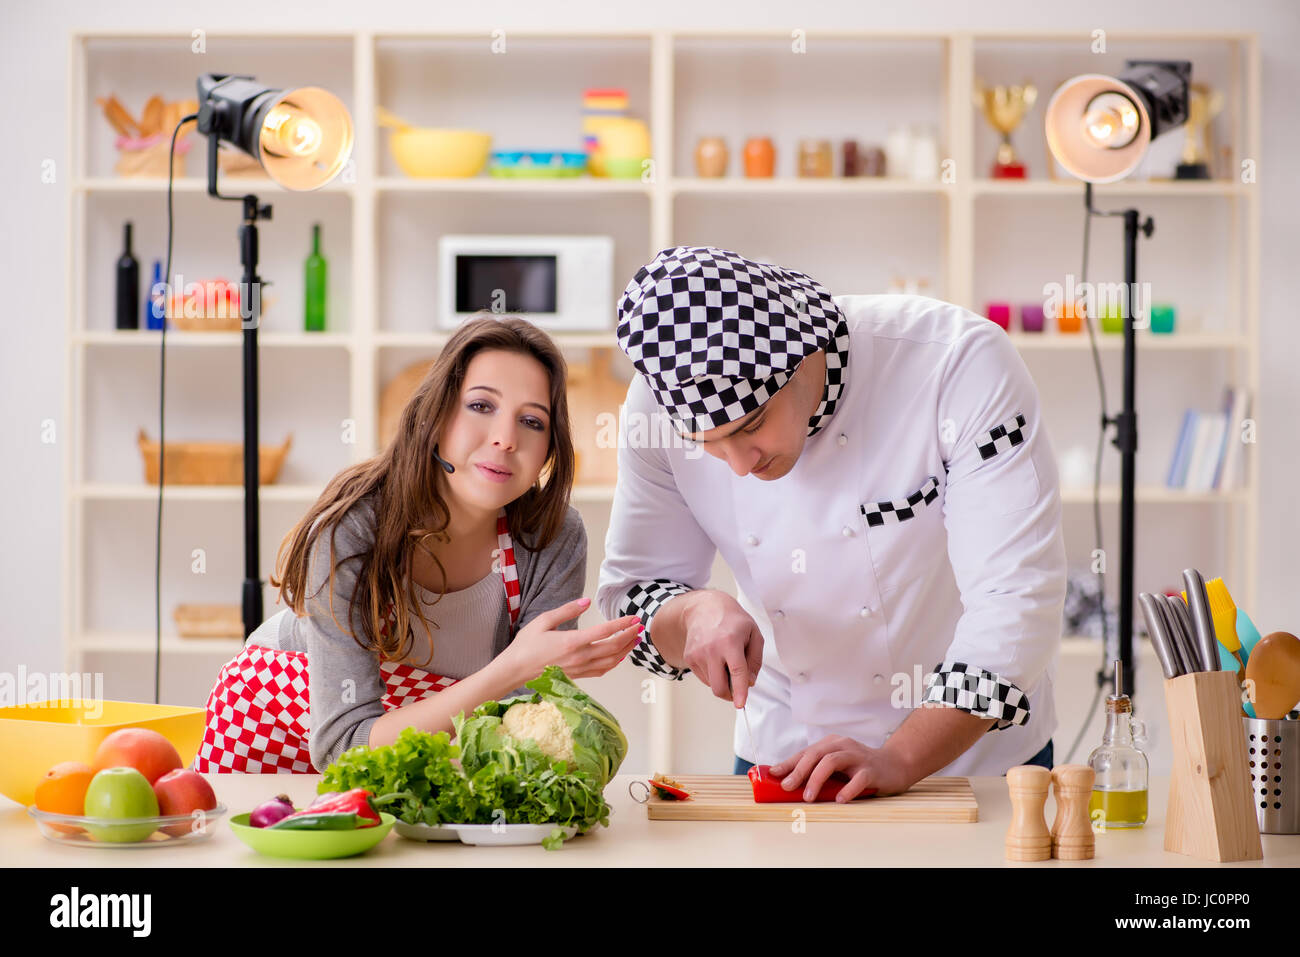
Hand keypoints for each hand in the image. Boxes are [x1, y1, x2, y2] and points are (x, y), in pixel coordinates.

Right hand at [498, 598, 641, 684]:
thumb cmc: (526, 645)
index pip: (605, 631)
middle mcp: (579, 657)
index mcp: (572, 642)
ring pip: (611, 661)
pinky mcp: (577, 675)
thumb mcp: (543, 621)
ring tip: (635, 640)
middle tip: (639, 626)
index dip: (622, 623)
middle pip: (613, 647)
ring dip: (626, 650)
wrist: (515, 670)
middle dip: (629, 636)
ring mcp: (579, 668)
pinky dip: (614, 663)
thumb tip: (586, 601)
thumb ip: (567, 610)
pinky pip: (601, 670)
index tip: (633, 617)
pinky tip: (619, 656)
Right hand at [680, 590, 763, 707]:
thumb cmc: (732, 621)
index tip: (740, 704)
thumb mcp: (754, 633)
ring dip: (722, 680)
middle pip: (719, 686)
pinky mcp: (689, 658)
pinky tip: (716, 659)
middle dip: (730, 694)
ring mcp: (698, 654)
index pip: (737, 672)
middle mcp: (711, 649)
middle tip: (737, 687)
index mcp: (730, 642)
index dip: (740, 690)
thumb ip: (755, 660)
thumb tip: (750, 682)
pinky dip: (713, 674)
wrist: (704, 608)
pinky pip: (704, 678)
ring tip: (725, 660)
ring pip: (712, 684)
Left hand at [769, 734, 912, 800]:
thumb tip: (790, 785)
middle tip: (787, 787)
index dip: (788, 763)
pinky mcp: (872, 770)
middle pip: (816, 754)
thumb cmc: (860, 768)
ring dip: (817, 779)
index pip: (806, 752)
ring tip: (808, 797)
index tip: (773, 775)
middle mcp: (843, 746)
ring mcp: (858, 757)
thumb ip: (818, 772)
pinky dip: (847, 789)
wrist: (895, 764)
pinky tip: (839, 800)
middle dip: (799, 771)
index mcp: (831, 744)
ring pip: (832, 761)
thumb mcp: (837, 766)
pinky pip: (858, 779)